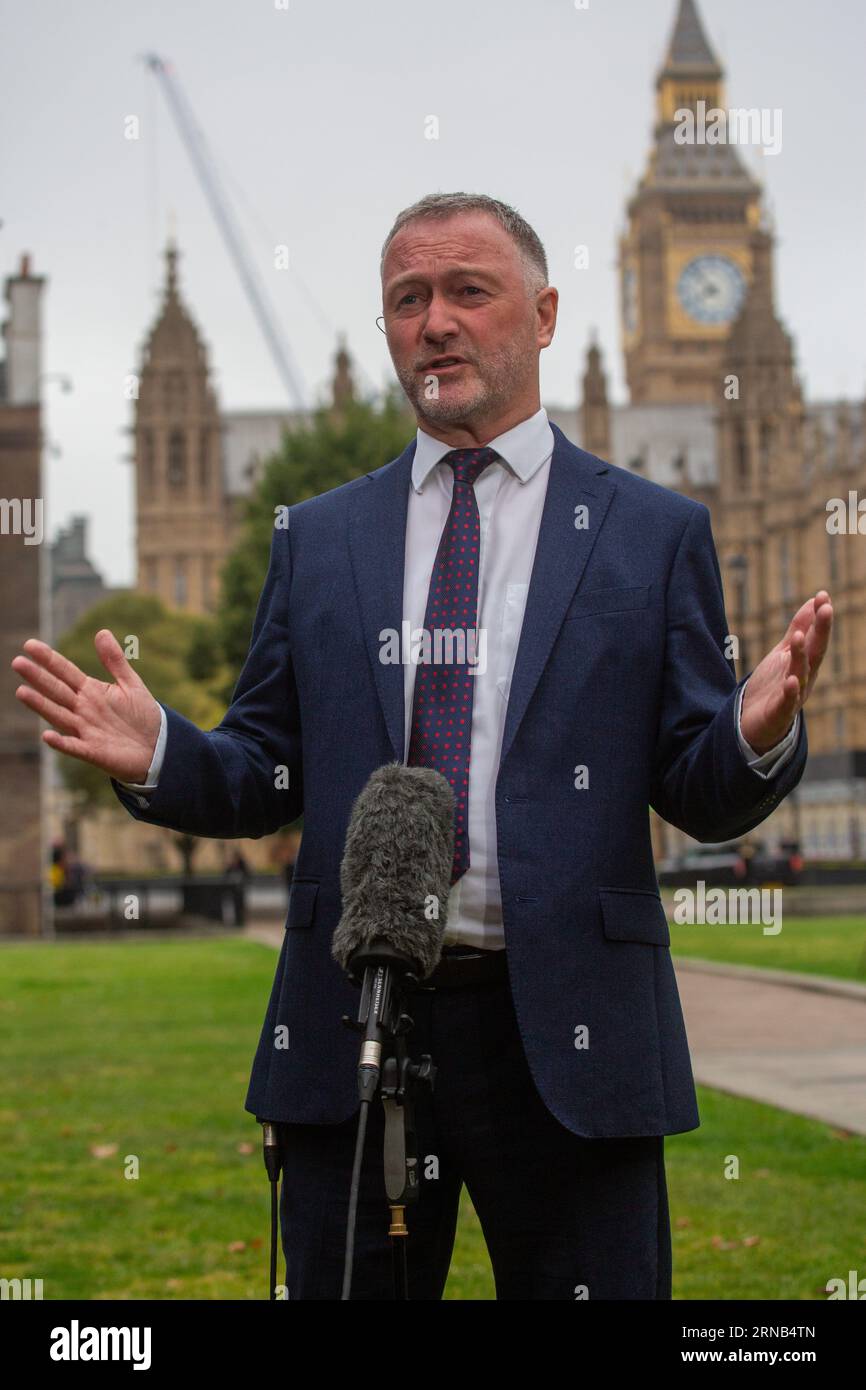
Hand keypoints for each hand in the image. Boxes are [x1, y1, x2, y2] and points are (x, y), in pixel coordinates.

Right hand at [11, 629, 161, 782]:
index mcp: (90, 691)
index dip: (48, 659)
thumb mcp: (131, 684)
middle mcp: (82, 709)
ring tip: (21, 692)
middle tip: (17, 662)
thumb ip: (115, 660)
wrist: (157, 746)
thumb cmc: (142, 715)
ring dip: (40, 705)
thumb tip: (102, 632)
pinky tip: (47, 736)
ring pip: (58, 715)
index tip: (29, 645)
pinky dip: (61, 742)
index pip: (64, 671)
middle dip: (38, 677)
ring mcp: (85, 730)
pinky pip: (73, 747)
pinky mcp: (92, 751)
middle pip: (56, 690)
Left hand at [740, 590, 832, 753]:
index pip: (817, 637)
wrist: (754, 723)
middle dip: (821, 631)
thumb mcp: (785, 653)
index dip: (820, 617)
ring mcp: (793, 696)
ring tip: (800, 636)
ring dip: (801, 656)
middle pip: (815, 653)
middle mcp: (804, 678)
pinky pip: (787, 703)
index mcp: (807, 664)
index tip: (823, 595)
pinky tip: (791, 681)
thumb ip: (799, 629)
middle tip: (825, 607)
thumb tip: (813, 602)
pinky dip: (790, 693)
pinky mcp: (779, 713)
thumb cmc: (773, 685)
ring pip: (800, 674)